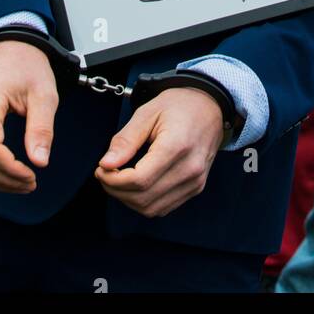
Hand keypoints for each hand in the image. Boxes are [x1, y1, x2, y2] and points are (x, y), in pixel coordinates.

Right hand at [0, 41, 57, 193]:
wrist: (9, 48)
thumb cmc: (28, 67)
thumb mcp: (44, 94)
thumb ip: (42, 128)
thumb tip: (40, 162)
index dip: (10, 169)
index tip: (32, 176)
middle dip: (3, 180)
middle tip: (30, 184)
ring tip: (19, 183)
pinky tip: (4, 175)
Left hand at [95, 88, 224, 217]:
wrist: (211, 105)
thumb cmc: (179, 105)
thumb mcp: (148, 112)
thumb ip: (126, 139)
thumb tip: (106, 164)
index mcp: (177, 146)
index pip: (139, 180)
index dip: (114, 180)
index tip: (101, 168)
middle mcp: (190, 169)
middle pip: (143, 198)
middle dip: (117, 190)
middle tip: (106, 173)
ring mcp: (195, 181)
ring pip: (152, 208)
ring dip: (129, 199)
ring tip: (119, 179)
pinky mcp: (196, 187)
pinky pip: (164, 207)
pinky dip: (145, 202)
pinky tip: (137, 184)